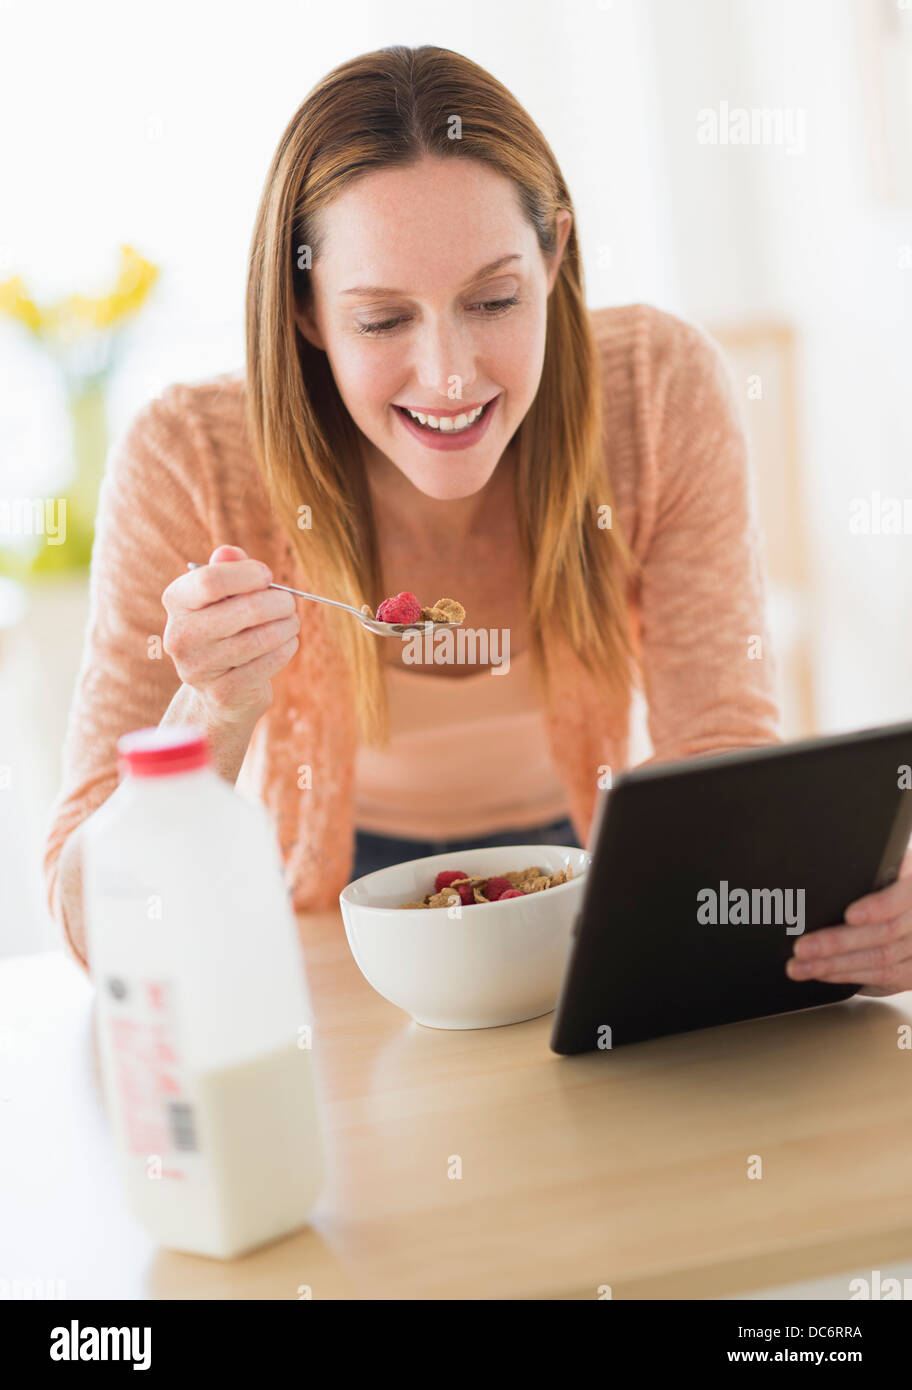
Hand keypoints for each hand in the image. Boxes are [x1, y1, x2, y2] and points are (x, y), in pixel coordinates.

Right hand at [162, 544, 299, 724]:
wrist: (219, 687)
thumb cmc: (226, 628)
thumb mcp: (223, 595)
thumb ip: (227, 569)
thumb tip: (230, 553)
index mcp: (176, 600)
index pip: (210, 581)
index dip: (248, 575)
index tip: (267, 576)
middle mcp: (180, 635)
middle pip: (246, 610)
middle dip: (279, 603)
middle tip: (289, 603)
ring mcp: (198, 667)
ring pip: (261, 638)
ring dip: (287, 626)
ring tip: (291, 622)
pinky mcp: (222, 692)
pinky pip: (268, 663)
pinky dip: (286, 649)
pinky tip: (287, 644)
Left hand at [786, 847, 911, 996]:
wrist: (904, 912)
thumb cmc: (881, 885)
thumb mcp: (877, 872)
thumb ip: (860, 876)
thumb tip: (818, 877)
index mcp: (911, 886)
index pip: (901, 897)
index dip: (878, 907)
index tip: (850, 915)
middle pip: (885, 933)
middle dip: (838, 942)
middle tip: (803, 947)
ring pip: (879, 959)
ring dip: (833, 965)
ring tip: (800, 965)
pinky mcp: (911, 971)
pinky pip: (880, 976)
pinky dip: (845, 975)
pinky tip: (820, 973)